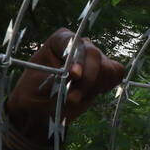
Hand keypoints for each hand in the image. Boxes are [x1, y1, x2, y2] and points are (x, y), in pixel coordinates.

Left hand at [5, 29, 125, 141]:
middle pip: (94, 55)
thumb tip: (74, 76)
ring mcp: (94, 57)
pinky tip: (90, 94)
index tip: (74, 76)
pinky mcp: (104, 71)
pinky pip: (116, 73)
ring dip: (94, 87)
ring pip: (107, 67)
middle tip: (72, 99)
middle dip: (87, 79)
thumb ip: (54, 79)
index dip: (77, 58)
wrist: (41, 108)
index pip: (73, 42)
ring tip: (75, 99)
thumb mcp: (36, 87)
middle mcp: (80, 45)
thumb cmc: (33, 94)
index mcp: (59, 41)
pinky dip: (107, 85)